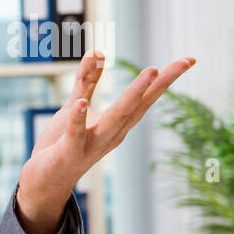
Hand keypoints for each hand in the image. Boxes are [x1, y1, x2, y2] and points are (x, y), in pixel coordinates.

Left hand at [15, 49, 196, 233]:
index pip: (146, 98)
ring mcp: (92, 145)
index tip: (189, 59)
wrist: (45, 181)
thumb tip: (99, 51)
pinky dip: (78, 119)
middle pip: (138, 106)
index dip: (166, 79)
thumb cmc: (63, 143)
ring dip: (132, 96)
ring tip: (151, 71)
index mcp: (117, 123)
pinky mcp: (69, 153)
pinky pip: (75, 134)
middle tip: (179, 63)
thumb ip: (87, 81)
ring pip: (115, 119)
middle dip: (158, 84)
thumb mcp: (77, 107)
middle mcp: (112, 134)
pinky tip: (81, 103)